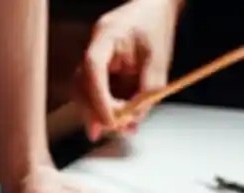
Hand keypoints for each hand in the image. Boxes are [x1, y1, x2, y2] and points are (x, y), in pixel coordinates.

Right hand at [75, 0, 180, 140]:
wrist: (156, 8)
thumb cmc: (156, 25)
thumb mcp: (160, 58)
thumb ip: (149, 87)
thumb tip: (136, 115)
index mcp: (106, 36)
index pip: (93, 69)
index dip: (98, 98)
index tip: (111, 120)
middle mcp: (96, 48)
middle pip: (83, 84)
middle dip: (95, 111)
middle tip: (113, 130)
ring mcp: (98, 58)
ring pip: (88, 91)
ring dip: (102, 113)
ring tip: (124, 129)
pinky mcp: (104, 68)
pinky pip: (100, 91)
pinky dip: (110, 107)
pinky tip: (124, 122)